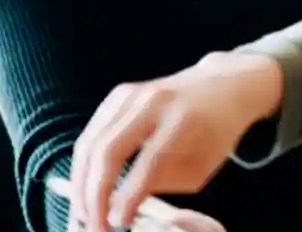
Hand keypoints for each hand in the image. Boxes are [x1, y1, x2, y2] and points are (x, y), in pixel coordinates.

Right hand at [68, 52, 283, 231]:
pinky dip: (83, 166)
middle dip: (94, 196)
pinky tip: (85, 190)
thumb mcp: (201, 166)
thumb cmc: (214, 133)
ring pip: (90, 143)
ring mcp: (130, 94)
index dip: (128, 197)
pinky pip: (91, 134)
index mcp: (182, 118)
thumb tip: (119, 209)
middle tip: (93, 227)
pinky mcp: (117, 96)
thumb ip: (162, 184)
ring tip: (83, 215)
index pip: (148, 161)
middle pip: (108, 150)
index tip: (118, 225)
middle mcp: (152, 101)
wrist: (221, 86)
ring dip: (80, 184)